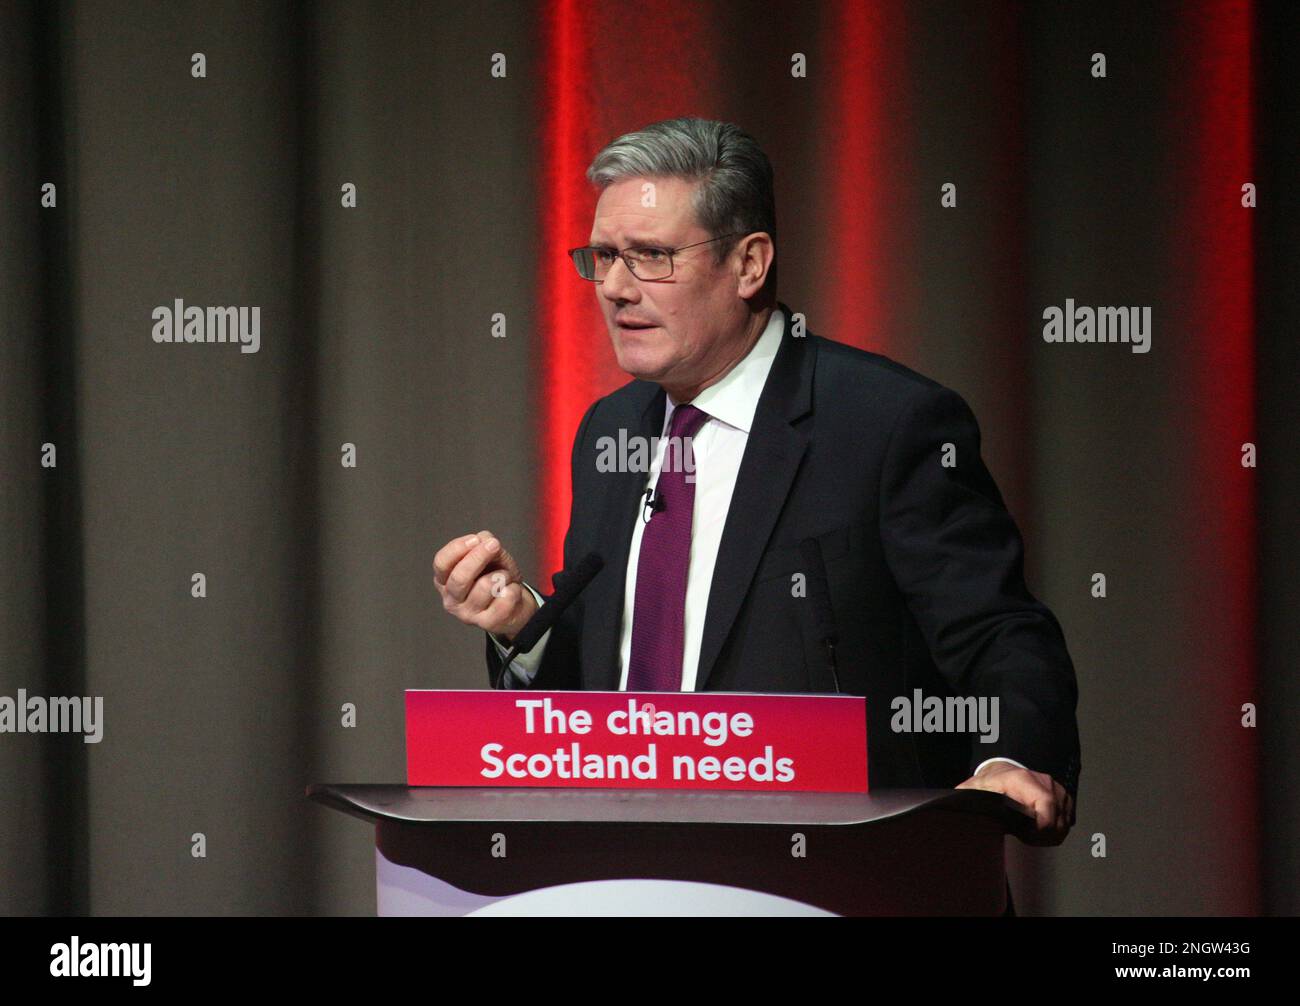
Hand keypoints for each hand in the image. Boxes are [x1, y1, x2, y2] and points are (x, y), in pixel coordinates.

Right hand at [433, 530, 537, 641]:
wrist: (513, 607)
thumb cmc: (495, 578)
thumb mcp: (490, 556)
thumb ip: (484, 545)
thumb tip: (485, 540)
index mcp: (445, 581)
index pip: (441, 563)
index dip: (457, 548)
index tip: (475, 539)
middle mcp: (451, 600)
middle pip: (459, 577)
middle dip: (479, 557)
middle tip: (495, 544)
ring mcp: (467, 614)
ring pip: (486, 586)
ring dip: (502, 575)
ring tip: (504, 578)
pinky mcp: (487, 623)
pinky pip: (506, 597)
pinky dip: (514, 588)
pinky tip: (510, 591)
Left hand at [955, 761, 1073, 845]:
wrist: (1003, 772)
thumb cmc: (989, 784)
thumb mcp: (974, 790)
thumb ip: (965, 798)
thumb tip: (954, 808)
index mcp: (1023, 780)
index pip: (1045, 805)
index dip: (1040, 828)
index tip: (1026, 835)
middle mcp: (1044, 782)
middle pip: (1057, 820)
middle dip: (1041, 835)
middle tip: (1023, 835)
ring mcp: (1056, 790)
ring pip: (1063, 824)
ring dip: (1047, 834)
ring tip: (1028, 831)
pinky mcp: (1063, 798)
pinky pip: (1066, 822)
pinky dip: (1054, 830)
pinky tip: (1037, 828)